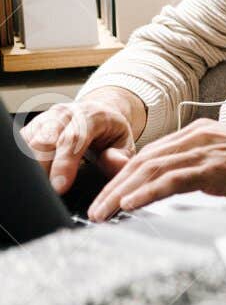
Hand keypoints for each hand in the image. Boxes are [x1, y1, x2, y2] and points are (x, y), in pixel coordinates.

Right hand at [20, 90, 143, 193]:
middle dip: (42, 168)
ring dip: (30, 166)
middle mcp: (65, 114)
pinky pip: (21, 143)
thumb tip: (116, 163)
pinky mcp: (33, 126)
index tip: (60, 187)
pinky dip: (23, 161)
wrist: (99, 111)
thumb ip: (121, 155)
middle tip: (45, 192)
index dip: (64, 164)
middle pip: (45, 140)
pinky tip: (30, 176)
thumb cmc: (111, 131)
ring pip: (29, 142)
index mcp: (91, 116)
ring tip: (38, 187)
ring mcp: (46, 119)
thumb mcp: (125, 142)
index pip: (73, 139)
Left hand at [87, 118, 225, 221]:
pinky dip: (148, 191)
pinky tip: (131, 204)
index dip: (123, 177)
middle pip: (144, 160)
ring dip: (123, 192)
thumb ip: (198, 171)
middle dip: (114, 186)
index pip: (150, 154)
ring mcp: (209, 149)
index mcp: (201, 134)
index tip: (107, 199)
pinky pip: (175, 179)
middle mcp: (200, 136)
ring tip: (104, 212)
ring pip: (153, 169)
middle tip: (95, 209)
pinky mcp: (219, 166)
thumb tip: (167, 188)